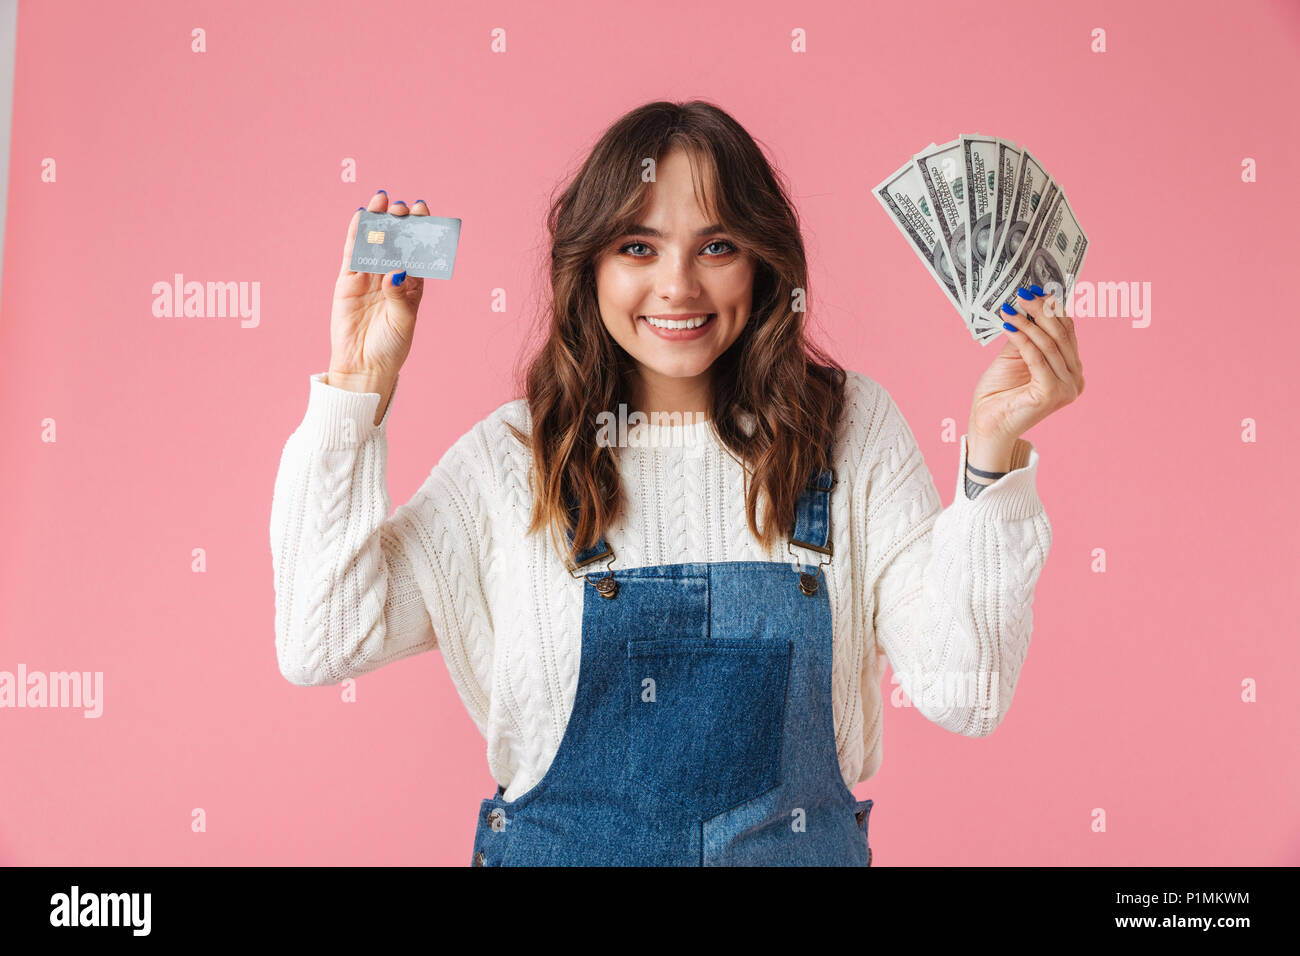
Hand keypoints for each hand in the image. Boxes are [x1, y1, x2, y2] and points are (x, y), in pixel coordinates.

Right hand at [329, 192, 426, 385]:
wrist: (363, 366)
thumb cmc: (390, 347)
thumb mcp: (403, 321)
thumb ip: (399, 295)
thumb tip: (396, 270)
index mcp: (412, 285)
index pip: (418, 252)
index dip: (420, 231)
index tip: (423, 212)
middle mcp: (391, 276)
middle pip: (396, 242)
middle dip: (400, 222)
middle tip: (402, 207)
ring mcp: (369, 277)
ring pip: (374, 243)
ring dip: (378, 221)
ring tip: (381, 199)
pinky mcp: (348, 281)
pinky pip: (352, 253)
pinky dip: (356, 234)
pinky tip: (360, 216)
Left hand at [968, 287, 1084, 443]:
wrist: (988, 426)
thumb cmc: (1000, 393)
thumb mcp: (1015, 356)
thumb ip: (1026, 334)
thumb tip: (1028, 301)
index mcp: (1072, 369)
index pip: (1067, 331)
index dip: (1052, 307)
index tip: (1033, 288)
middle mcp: (1075, 379)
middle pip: (1061, 335)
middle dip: (1041, 310)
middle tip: (1021, 292)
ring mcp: (1067, 388)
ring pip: (1049, 344)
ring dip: (1028, 322)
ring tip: (1009, 307)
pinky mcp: (1052, 394)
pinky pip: (1037, 358)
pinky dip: (1023, 338)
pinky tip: (1009, 325)